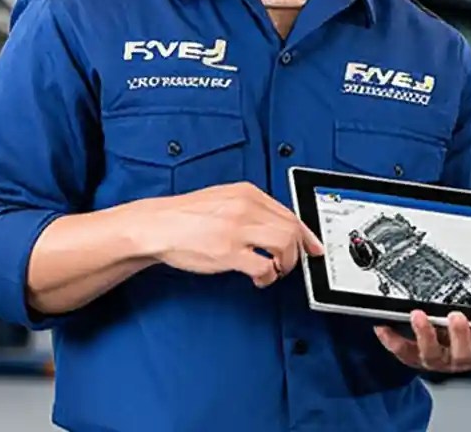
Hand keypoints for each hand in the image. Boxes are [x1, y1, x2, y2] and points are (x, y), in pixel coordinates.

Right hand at [131, 182, 324, 286]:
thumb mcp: (224, 199)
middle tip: (288, 264)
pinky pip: (263, 267)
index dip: (306, 235)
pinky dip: (268, 277)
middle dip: (296, 252)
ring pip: (284, 246)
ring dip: (285, 265)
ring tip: (273, 271)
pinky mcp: (227, 252)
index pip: (290, 213)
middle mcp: (245, 208)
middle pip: (292, 229)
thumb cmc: (186, 217)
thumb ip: (251, 209)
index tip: (314, 247)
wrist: (156, 225)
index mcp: (247, 193)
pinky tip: (259, 278)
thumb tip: (277, 226)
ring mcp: (237, 230)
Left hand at [374, 310, 470, 372]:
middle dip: (459, 335)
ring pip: (430, 353)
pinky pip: (402, 351)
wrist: (443, 353)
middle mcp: (459, 357)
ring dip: (424, 334)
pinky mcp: (413, 355)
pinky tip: (383, 326)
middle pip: (461, 352)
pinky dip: (392, 340)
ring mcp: (436, 357)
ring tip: (419, 316)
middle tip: (457, 316)